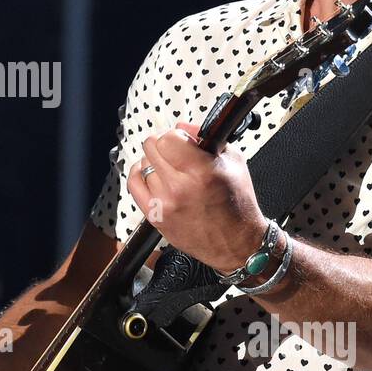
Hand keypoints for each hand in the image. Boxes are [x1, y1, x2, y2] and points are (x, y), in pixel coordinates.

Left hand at [128, 121, 267, 272]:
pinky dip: (140, 175)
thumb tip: (182, 126)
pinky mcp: (155, 216)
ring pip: (143, 164)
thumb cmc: (238, 204)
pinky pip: (134, 185)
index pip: (169, 137)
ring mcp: (164, 203)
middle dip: (164, 144)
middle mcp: (180, 187)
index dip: (176, 135)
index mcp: (202, 171)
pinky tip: (151, 175)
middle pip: (152, 147)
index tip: (183, 140)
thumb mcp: (233, 162)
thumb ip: (206, 139)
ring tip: (171, 169)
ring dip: (155, 162)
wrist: (236, 243)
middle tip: (175, 151)